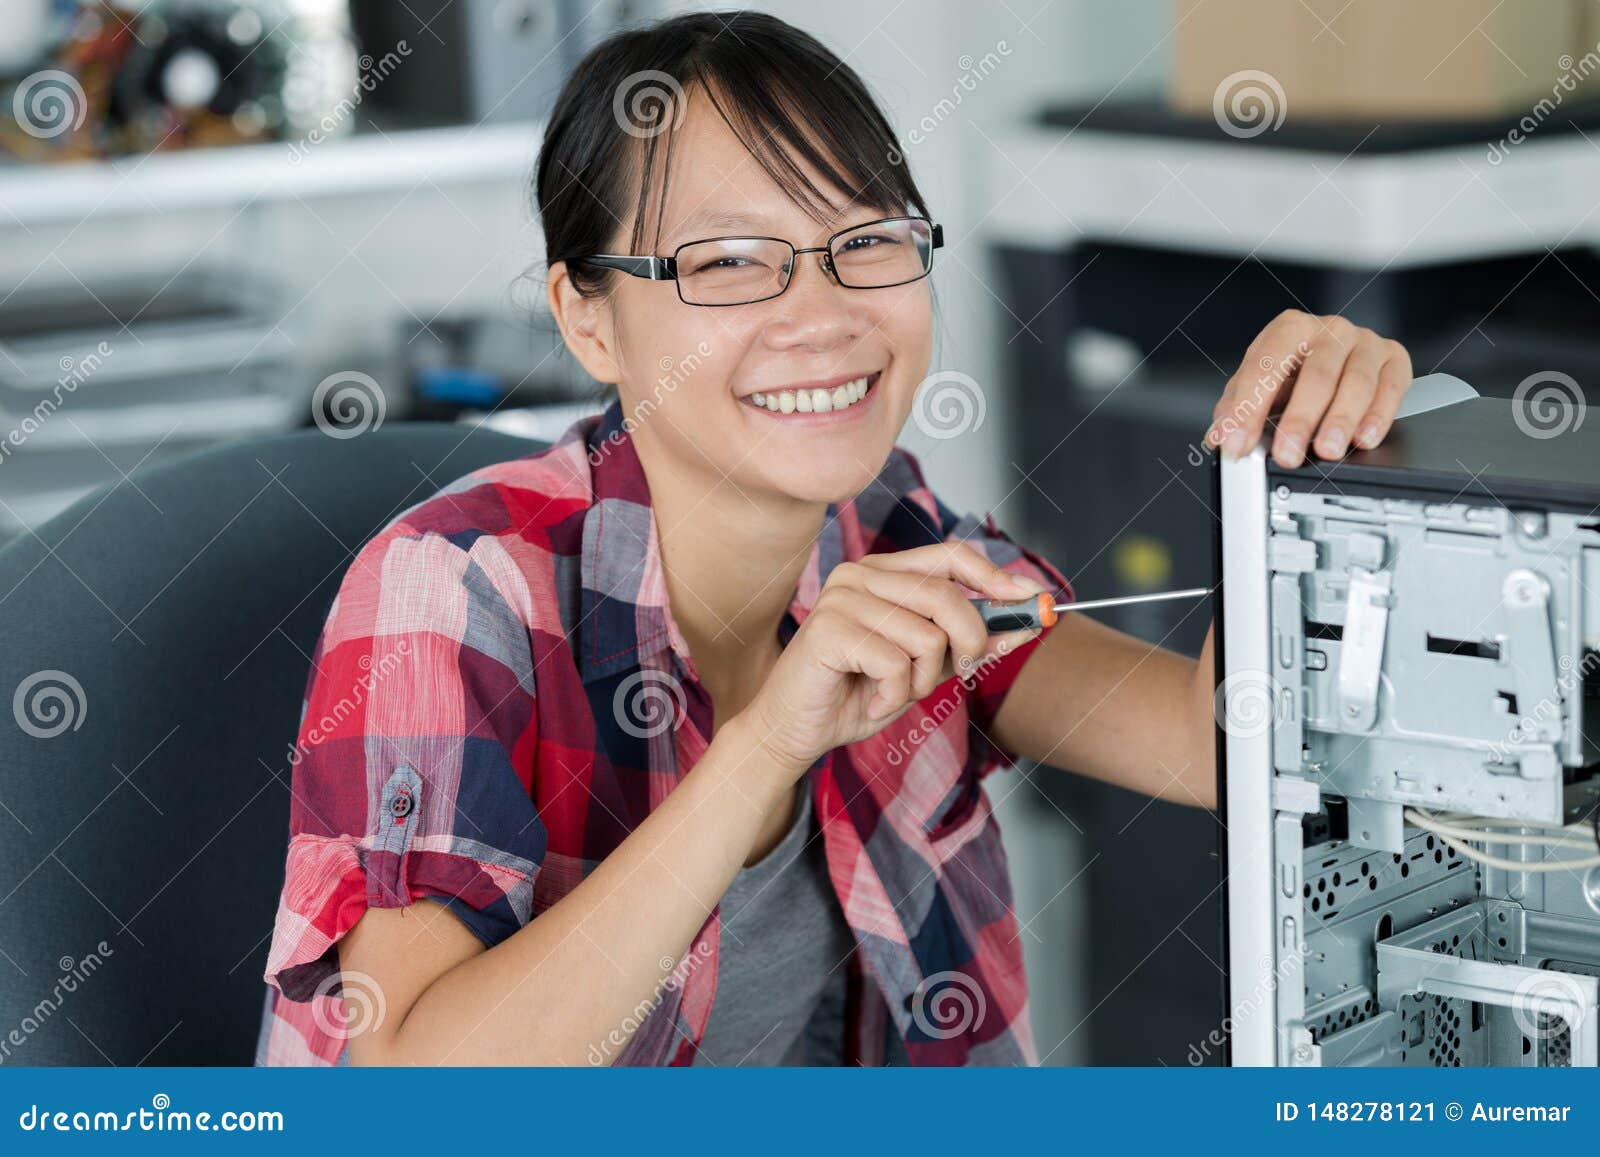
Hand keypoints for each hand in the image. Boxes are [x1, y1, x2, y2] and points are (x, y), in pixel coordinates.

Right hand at [740, 543, 1042, 771]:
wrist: (794, 731)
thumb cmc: (856, 695)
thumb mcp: (925, 669)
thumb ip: (968, 644)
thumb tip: (1027, 623)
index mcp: (882, 572)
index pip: (950, 554)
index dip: (994, 575)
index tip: (1031, 599)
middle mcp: (859, 574)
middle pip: (947, 596)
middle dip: (969, 644)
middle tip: (954, 676)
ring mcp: (841, 598)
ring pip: (927, 635)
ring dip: (924, 681)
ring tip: (894, 693)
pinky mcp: (828, 629)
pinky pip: (896, 663)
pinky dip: (895, 695)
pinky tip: (871, 702)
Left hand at [1204, 310, 1412, 467]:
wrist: (1340, 354)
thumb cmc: (1295, 370)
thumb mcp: (1259, 384)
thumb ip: (1235, 409)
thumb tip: (1219, 437)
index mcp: (1288, 329)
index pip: (1264, 367)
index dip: (1248, 408)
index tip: (1238, 443)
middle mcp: (1329, 330)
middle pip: (1316, 374)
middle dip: (1299, 419)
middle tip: (1287, 453)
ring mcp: (1365, 342)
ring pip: (1356, 381)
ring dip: (1340, 420)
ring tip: (1326, 450)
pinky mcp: (1394, 359)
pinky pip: (1391, 387)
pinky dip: (1378, 416)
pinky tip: (1363, 438)